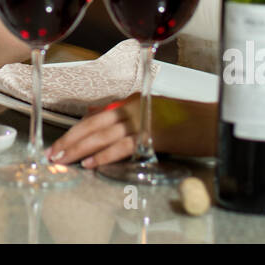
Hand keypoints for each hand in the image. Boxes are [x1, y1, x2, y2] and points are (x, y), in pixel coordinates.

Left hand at [45, 94, 213, 167]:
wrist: (211, 120)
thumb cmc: (184, 119)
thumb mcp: (150, 112)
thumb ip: (125, 114)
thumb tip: (96, 116)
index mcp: (131, 101)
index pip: (95, 117)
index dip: (75, 131)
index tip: (60, 143)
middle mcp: (133, 107)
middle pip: (93, 125)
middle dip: (70, 140)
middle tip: (53, 153)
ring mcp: (142, 120)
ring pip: (103, 135)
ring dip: (81, 149)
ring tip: (65, 160)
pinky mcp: (152, 136)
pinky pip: (122, 146)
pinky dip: (105, 154)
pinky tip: (92, 163)